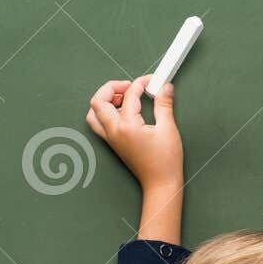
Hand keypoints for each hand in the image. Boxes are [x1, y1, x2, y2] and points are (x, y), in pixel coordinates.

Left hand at [86, 75, 182, 190]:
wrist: (160, 183)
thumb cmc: (165, 161)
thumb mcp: (168, 129)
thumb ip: (164, 105)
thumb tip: (164, 87)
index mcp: (127, 126)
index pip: (129, 96)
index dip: (140, 84)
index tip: (151, 80)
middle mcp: (114, 131)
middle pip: (99, 101)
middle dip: (112, 88)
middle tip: (130, 87)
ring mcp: (111, 138)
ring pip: (94, 113)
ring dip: (105, 101)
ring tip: (123, 98)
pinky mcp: (113, 143)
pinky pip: (99, 123)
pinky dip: (106, 112)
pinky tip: (122, 111)